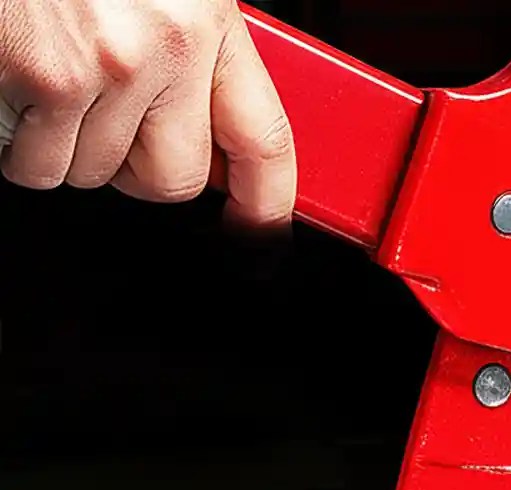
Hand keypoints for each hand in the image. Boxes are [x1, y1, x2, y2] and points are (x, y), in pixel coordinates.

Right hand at [0, 0, 295, 228]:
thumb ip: (194, 57)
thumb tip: (214, 143)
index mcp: (208, 20)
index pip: (264, 137)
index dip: (267, 201)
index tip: (261, 230)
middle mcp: (167, 46)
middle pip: (174, 180)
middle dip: (136, 170)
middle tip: (107, 121)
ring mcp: (104, 66)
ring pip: (92, 175)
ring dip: (63, 146)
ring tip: (48, 79)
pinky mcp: (41, 78)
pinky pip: (33, 162)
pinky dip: (15, 139)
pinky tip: (16, 81)